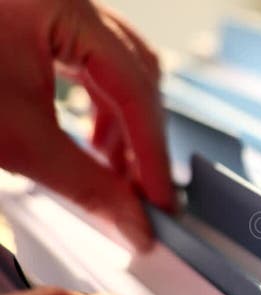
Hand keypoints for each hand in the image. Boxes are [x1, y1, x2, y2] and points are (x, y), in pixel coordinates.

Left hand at [0, 0, 175, 249]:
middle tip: (144, 194)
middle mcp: (68, 1)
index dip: (153, 151)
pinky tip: (94, 142)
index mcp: (63, 9)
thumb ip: (83, 184)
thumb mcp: (12, 138)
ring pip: (120, 70)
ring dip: (125, 126)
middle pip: (138, 73)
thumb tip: (130, 220)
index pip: (134, 86)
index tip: (160, 201)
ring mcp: (56, 9)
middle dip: (144, 139)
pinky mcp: (41, 23)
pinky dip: (101, 109)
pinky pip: (92, 65)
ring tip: (117, 174)